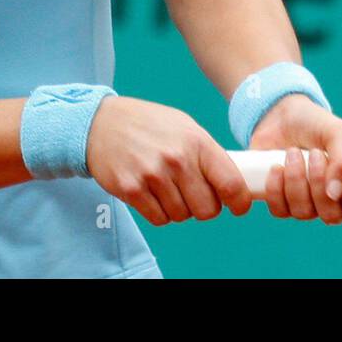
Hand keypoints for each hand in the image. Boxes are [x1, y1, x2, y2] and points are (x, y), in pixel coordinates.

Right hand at [86, 95, 252, 225]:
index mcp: (196, 141)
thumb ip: (207, 154)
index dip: (239, 201)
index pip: (230, 183)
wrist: (102, 123)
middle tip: (195, 195)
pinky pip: (159, 219)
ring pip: (182, 216)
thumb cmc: (149, 125)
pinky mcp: (131, 190)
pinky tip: (152, 193)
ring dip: (179, 208)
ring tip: (168, 187)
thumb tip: (233, 183)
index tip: (238, 206)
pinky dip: (159, 212)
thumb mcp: (185, 127)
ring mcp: (152, 176)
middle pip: (207, 209)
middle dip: (205, 207)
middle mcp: (176, 159)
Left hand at [248, 94, 341, 225]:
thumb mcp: (338, 132)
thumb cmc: (316, 125)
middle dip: (319, 184)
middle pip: (333, 216)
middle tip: (315, 154)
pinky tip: (276, 167)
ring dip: (296, 180)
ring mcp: (309, 204)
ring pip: (304, 213)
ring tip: (293, 152)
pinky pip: (281, 211)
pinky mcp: (283, 204)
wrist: (281, 118)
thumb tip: (335, 193)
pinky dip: (276, 188)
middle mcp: (336, 200)